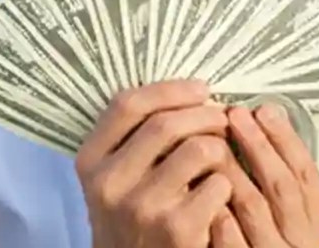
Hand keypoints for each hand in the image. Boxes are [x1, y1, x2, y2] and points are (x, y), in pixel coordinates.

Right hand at [75, 79, 235, 247]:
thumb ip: (134, 137)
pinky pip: (219, 183)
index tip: (201, 88)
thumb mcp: (115, 177)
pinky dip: (228, 184)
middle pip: (167, 124)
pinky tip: (220, 194)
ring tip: (221, 158)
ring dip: (221, 149)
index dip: (170, 89)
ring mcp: (142, 208)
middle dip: (207, 115)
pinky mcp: (177, 230)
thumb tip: (193, 93)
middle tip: (224, 121)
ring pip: (200, 149)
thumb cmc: (133, 216)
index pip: (128, 105)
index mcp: (90, 161)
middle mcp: (109, 184)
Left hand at [220, 104, 318, 247]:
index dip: (285, 139)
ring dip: (232, 169)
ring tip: (211, 142)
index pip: (306, 174)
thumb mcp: (284, 221)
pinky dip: (219, 212)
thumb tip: (261, 120)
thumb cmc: (263, 246)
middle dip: (258, 144)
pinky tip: (204, 189)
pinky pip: (230, 239)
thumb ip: (276, 184)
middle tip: (235, 115)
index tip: (264, 109)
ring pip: (254, 206)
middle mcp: (300, 243)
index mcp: (315, 226)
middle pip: (281, 185)